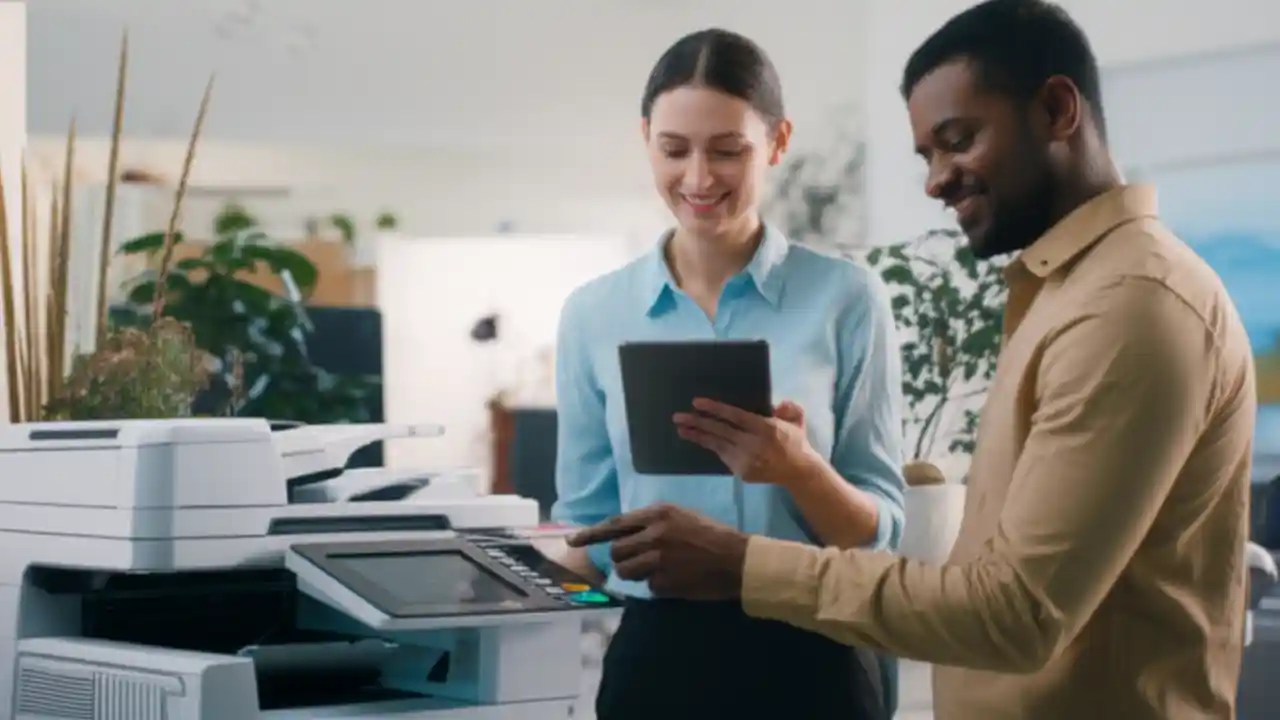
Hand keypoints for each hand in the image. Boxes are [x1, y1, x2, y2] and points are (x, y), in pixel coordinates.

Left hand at [566, 503, 749, 600]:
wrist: (738, 560)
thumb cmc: (712, 536)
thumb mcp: (682, 517)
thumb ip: (653, 524)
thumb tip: (624, 536)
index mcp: (658, 514)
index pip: (615, 524)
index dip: (591, 534)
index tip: (573, 541)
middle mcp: (654, 534)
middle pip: (617, 551)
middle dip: (624, 559)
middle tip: (640, 562)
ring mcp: (658, 559)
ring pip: (626, 571)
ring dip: (636, 574)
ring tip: (658, 571)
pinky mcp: (664, 582)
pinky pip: (648, 587)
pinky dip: (658, 587)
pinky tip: (676, 580)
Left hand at [674, 398, 820, 484]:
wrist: (798, 471)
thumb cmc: (794, 441)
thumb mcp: (797, 420)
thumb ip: (790, 408)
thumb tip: (777, 404)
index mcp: (765, 428)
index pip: (735, 416)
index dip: (715, 409)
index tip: (697, 402)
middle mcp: (752, 445)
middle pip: (720, 431)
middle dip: (697, 423)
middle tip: (677, 416)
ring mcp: (745, 460)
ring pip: (716, 445)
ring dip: (697, 436)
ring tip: (680, 429)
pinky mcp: (741, 472)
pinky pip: (722, 455)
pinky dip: (710, 446)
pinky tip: (698, 438)